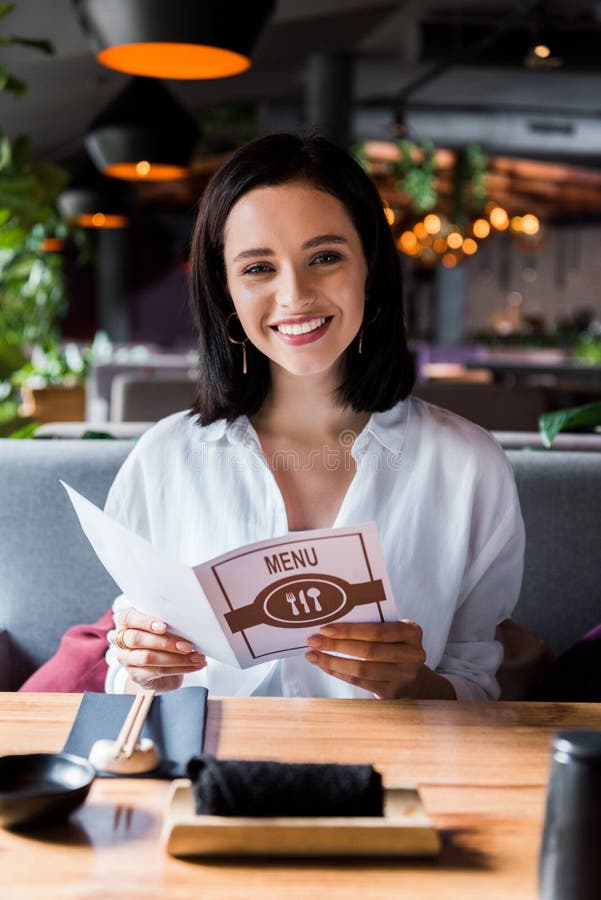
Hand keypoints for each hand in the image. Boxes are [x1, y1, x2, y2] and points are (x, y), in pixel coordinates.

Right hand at [111, 608, 206, 692]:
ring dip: (177, 658)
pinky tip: (193, 665)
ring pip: (148, 657)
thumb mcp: (164, 628)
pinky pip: (157, 671)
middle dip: (166, 642)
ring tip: (196, 657)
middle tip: (188, 645)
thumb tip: (188, 624)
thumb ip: (167, 623)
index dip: (145, 621)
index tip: (164, 627)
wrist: (161, 669)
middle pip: (138, 639)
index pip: (129, 617)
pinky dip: (179, 668)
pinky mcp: (135, 676)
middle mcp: (122, 641)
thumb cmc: (162, 640)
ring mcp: (127, 660)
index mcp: (126, 622)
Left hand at [305, 620, 429, 698]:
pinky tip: (324, 665)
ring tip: (313, 655)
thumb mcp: (391, 632)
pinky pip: (360, 682)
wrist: (413, 676)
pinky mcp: (392, 693)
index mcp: (411, 632)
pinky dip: (339, 672)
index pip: (378, 631)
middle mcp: (412, 655)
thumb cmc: (393, 645)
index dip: (350, 631)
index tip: (325, 628)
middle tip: (313, 640)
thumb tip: (330, 625)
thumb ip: (371, 625)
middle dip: (336, 645)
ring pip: (362, 669)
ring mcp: (404, 676)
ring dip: (333, 661)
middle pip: (368, 651)